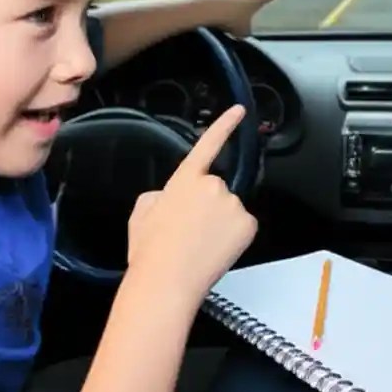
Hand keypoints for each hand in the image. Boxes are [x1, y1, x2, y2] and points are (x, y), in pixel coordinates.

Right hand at [127, 105, 257, 302]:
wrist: (166, 281)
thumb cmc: (149, 250)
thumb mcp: (142, 212)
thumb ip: (161, 196)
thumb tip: (170, 198)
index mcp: (185, 179)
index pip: (207, 145)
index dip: (224, 125)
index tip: (239, 110)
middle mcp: (213, 186)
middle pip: (216, 190)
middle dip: (208, 206)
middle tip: (190, 231)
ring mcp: (233, 204)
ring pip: (230, 210)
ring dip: (220, 223)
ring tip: (198, 245)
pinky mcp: (248, 224)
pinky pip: (242, 227)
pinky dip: (233, 237)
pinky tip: (214, 250)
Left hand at [188, 0, 278, 37]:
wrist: (205, 8)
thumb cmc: (230, 19)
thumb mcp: (243, 31)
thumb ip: (246, 31)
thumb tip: (244, 33)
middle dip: (240, 7)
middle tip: (237, 20)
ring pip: (226, 0)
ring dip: (224, 9)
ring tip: (219, 23)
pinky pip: (210, 3)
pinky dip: (210, 10)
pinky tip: (206, 20)